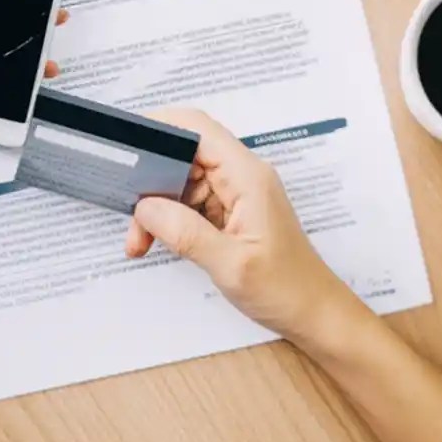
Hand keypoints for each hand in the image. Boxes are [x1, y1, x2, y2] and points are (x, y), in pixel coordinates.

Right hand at [125, 109, 363, 343]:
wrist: (313, 314)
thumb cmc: (284, 288)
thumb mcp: (230, 264)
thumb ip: (184, 232)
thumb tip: (144, 208)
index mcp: (247, 177)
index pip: (199, 130)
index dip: (161, 127)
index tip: (127, 143)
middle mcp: (241, 178)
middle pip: (184, 157)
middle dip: (151, 181)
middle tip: (129, 214)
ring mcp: (235, 195)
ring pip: (182, 184)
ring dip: (156, 208)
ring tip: (138, 240)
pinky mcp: (229, 214)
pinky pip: (190, 205)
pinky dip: (169, 222)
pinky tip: (153, 242)